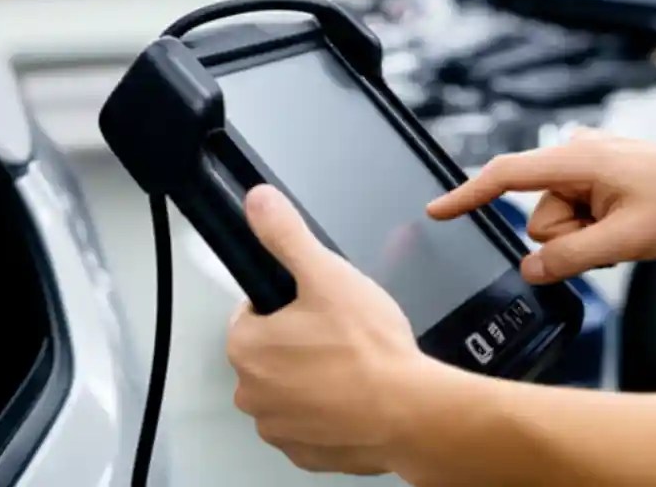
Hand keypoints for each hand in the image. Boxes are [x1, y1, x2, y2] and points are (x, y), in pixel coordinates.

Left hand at [226, 184, 431, 475]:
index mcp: (246, 348)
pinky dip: (331, 413)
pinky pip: (312, 425)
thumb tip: (258, 201)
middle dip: (302, 343)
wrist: (409, 412)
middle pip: (272, 354)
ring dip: (315, 380)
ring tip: (355, 366)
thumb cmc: (368, 347)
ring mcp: (278, 429)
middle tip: (344, 335)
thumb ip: (287, 236)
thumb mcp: (327, 274)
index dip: (290, 304)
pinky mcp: (306, 454)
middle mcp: (251, 394)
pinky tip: (358, 398)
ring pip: (292, 390)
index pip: (254, 314)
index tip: (322, 308)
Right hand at [428, 130, 655, 283]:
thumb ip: (570, 259)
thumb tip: (529, 269)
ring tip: (626, 227)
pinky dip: (593, 225)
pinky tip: (626, 220)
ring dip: (586, 235)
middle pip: (539, 216)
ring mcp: (587, 161)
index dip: (467, 195)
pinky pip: (575, 211)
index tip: (436, 211)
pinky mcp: (596, 172)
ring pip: (558, 220)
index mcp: (577, 159)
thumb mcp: (624, 241)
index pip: (507, 176)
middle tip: (614, 236)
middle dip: (569, 238)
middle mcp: (576, 152)